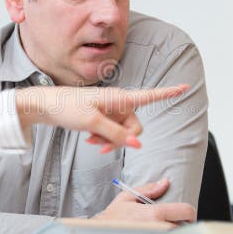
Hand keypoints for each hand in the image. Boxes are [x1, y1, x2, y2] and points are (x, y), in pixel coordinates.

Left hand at [15, 84, 188, 152]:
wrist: (46, 107)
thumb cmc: (67, 108)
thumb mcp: (92, 123)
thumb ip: (116, 134)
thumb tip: (137, 144)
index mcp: (120, 98)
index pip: (150, 96)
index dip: (168, 93)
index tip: (185, 87)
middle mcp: (119, 103)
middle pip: (136, 126)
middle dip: (124, 138)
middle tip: (102, 146)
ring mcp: (111, 111)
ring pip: (123, 132)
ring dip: (112, 140)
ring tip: (92, 143)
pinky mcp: (102, 117)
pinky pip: (112, 132)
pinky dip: (104, 138)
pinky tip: (91, 140)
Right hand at [93, 179, 196, 226]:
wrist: (101, 233)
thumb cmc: (113, 216)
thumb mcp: (128, 197)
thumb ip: (149, 189)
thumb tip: (164, 183)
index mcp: (154, 213)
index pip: (185, 211)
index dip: (189, 212)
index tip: (186, 214)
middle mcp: (157, 228)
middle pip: (185, 227)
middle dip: (182, 224)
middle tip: (175, 221)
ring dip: (175, 233)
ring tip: (167, 230)